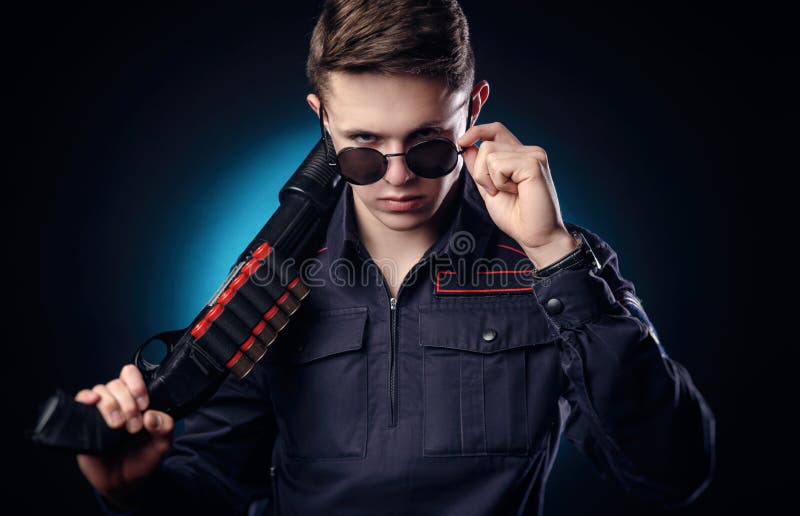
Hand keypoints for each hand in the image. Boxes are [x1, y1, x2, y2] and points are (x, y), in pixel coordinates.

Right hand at [74, 364, 173, 508]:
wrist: (123, 483)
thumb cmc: (141, 460)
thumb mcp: (162, 445)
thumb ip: (165, 428)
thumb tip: (151, 415)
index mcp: (136, 402)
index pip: (131, 376)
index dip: (137, 384)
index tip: (144, 403)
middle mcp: (117, 403)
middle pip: (117, 384)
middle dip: (128, 404)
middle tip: (134, 426)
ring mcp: (100, 412)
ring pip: (101, 391)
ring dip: (111, 405)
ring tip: (119, 426)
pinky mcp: (84, 423)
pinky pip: (80, 401)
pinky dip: (85, 397)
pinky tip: (92, 402)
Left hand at [457, 122, 576, 268]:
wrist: (535, 236)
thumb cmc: (516, 217)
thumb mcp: (488, 188)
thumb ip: (479, 168)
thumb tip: (466, 146)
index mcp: (519, 156)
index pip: (496, 130)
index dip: (477, 131)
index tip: (461, 142)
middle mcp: (528, 152)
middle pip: (487, 144)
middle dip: (480, 172)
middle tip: (496, 191)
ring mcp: (533, 155)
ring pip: (489, 153)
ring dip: (489, 179)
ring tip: (508, 192)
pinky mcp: (534, 163)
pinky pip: (499, 164)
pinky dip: (499, 182)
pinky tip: (516, 192)